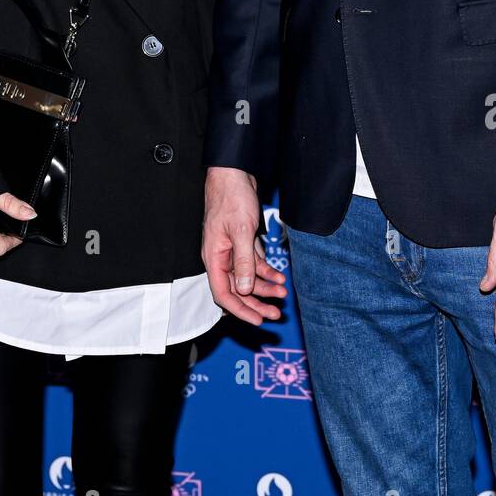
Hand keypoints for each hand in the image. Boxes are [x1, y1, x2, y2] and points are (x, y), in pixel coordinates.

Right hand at [202, 167, 287, 325]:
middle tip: (275, 314)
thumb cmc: (232, 198)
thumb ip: (243, 261)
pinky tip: (280, 276)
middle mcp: (221, 257)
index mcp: (213, 257)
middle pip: (236, 290)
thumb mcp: (241, 230)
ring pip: (247, 278)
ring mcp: (232, 251)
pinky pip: (253, 264)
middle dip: (256, 303)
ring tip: (282, 293)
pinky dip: (266, 271)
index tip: (257, 320)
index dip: (240, 310)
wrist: (235, 175)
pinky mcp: (242, 242)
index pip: (223, 293)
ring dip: (264, 287)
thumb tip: (243, 289)